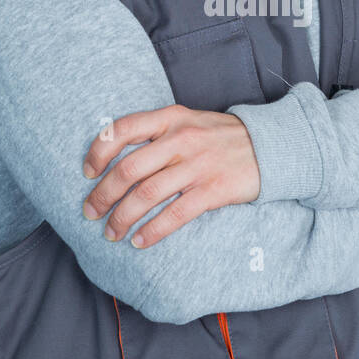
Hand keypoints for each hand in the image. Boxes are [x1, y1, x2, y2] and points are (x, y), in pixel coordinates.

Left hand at [81, 104, 260, 247]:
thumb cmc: (221, 137)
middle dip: (103, 196)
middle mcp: (181, 139)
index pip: (122, 129)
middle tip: (91, 213)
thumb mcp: (188, 121)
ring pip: (147, 195)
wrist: (271, 146)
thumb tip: (115, 158)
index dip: (98, 152)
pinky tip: (140, 241)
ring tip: (111, 233)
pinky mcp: (213, 190)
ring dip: (122, 218)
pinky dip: (152, 231)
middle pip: (128, 169)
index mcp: (171, 118)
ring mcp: (198, 165)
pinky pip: (174, 215)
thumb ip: (157, 133)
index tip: (87, 173)